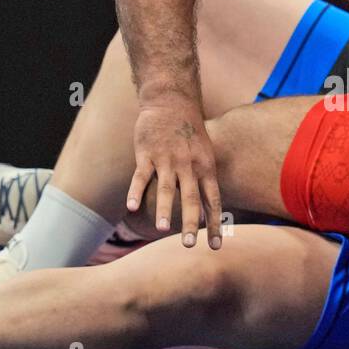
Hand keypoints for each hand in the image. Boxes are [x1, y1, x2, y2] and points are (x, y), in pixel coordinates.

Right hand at [128, 99, 222, 248]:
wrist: (171, 101)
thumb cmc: (190, 132)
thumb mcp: (206, 153)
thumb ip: (205, 180)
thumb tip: (210, 209)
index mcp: (205, 168)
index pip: (212, 200)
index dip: (215, 224)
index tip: (216, 246)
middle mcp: (188, 165)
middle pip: (191, 198)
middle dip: (191, 223)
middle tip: (190, 245)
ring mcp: (167, 159)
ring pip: (167, 188)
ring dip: (165, 210)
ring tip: (163, 230)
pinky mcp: (147, 153)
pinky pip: (141, 176)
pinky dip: (135, 192)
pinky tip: (131, 207)